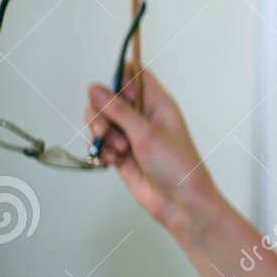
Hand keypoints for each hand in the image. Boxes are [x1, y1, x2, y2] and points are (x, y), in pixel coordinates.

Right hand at [84, 67, 222, 242]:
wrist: (180, 202)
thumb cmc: (175, 165)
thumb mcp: (145, 133)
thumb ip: (118, 109)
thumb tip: (95, 87)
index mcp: (157, 102)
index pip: (133, 74)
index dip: (118, 80)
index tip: (112, 96)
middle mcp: (143, 116)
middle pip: (108, 98)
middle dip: (100, 113)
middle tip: (104, 131)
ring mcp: (131, 134)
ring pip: (101, 121)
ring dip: (101, 134)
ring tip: (118, 150)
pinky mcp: (122, 153)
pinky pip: (100, 143)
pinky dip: (101, 150)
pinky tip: (112, 161)